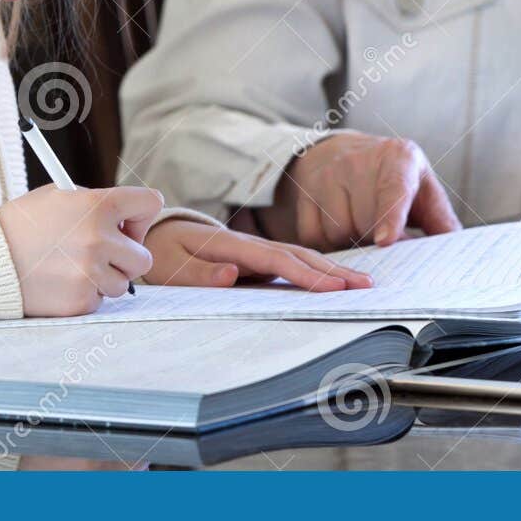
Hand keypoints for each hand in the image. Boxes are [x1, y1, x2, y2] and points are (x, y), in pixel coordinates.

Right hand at [0, 184, 161, 316]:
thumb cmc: (22, 224)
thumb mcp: (59, 196)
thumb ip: (97, 203)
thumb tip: (127, 221)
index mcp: (98, 205)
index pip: (150, 203)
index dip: (140, 214)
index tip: (126, 225)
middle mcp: (99, 239)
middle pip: (143, 257)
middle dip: (126, 257)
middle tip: (102, 254)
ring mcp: (90, 273)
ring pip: (123, 284)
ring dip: (104, 278)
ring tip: (73, 267)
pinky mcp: (79, 302)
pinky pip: (98, 301)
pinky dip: (84, 294)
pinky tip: (60, 282)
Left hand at [141, 218, 373, 290]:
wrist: (154, 234)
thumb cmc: (161, 252)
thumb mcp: (169, 266)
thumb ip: (200, 273)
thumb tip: (234, 275)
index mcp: (230, 245)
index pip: (275, 259)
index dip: (306, 273)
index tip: (335, 287)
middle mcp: (248, 244)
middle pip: (297, 255)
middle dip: (332, 270)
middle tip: (366, 285)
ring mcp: (254, 251)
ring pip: (298, 257)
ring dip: (330, 269)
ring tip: (361, 283)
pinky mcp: (255, 260)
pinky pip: (289, 265)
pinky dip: (315, 271)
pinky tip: (334, 281)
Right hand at [255, 132, 461, 251]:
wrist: (343, 152)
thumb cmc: (392, 177)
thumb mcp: (422, 188)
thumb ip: (440, 219)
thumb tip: (453, 252)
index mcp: (398, 158)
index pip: (393, 189)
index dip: (390, 216)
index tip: (385, 241)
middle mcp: (358, 160)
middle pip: (364, 222)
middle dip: (375, 240)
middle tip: (385, 238)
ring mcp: (327, 174)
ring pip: (337, 232)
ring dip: (351, 242)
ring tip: (361, 228)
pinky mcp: (305, 190)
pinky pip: (314, 236)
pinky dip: (327, 244)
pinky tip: (339, 229)